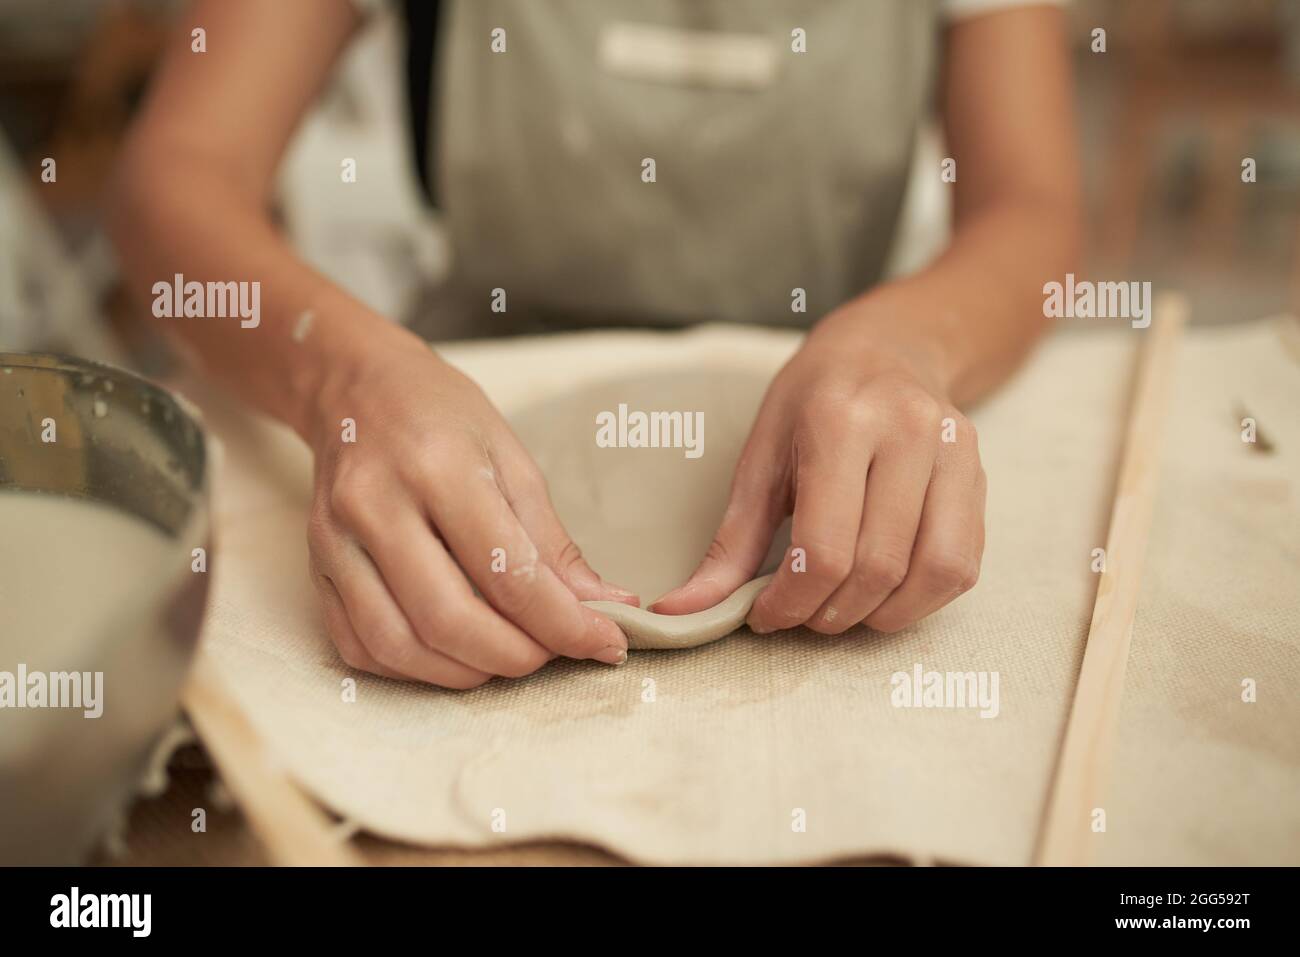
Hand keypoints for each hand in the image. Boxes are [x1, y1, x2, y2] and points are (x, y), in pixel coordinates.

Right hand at [304, 326, 634, 687]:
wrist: (354, 389)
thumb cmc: (441, 416)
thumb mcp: (512, 459)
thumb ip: (552, 543)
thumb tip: (602, 607)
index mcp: (438, 466)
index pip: (507, 574)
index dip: (564, 623)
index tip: (605, 642)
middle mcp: (376, 506)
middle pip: (448, 619)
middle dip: (515, 656)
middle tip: (554, 654)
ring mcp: (335, 542)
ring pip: (398, 644)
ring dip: (465, 672)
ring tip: (507, 656)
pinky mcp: (316, 570)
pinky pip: (360, 646)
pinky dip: (414, 668)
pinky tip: (452, 654)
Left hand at [652, 306, 985, 634]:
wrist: (887, 348)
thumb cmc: (813, 401)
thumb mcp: (760, 456)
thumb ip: (731, 541)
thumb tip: (686, 609)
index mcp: (841, 420)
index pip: (823, 548)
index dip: (790, 601)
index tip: (766, 614)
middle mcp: (908, 431)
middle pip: (876, 567)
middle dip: (830, 612)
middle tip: (801, 613)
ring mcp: (955, 453)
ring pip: (930, 573)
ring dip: (880, 615)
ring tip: (842, 607)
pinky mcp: (980, 478)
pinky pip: (962, 566)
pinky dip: (920, 600)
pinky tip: (884, 592)